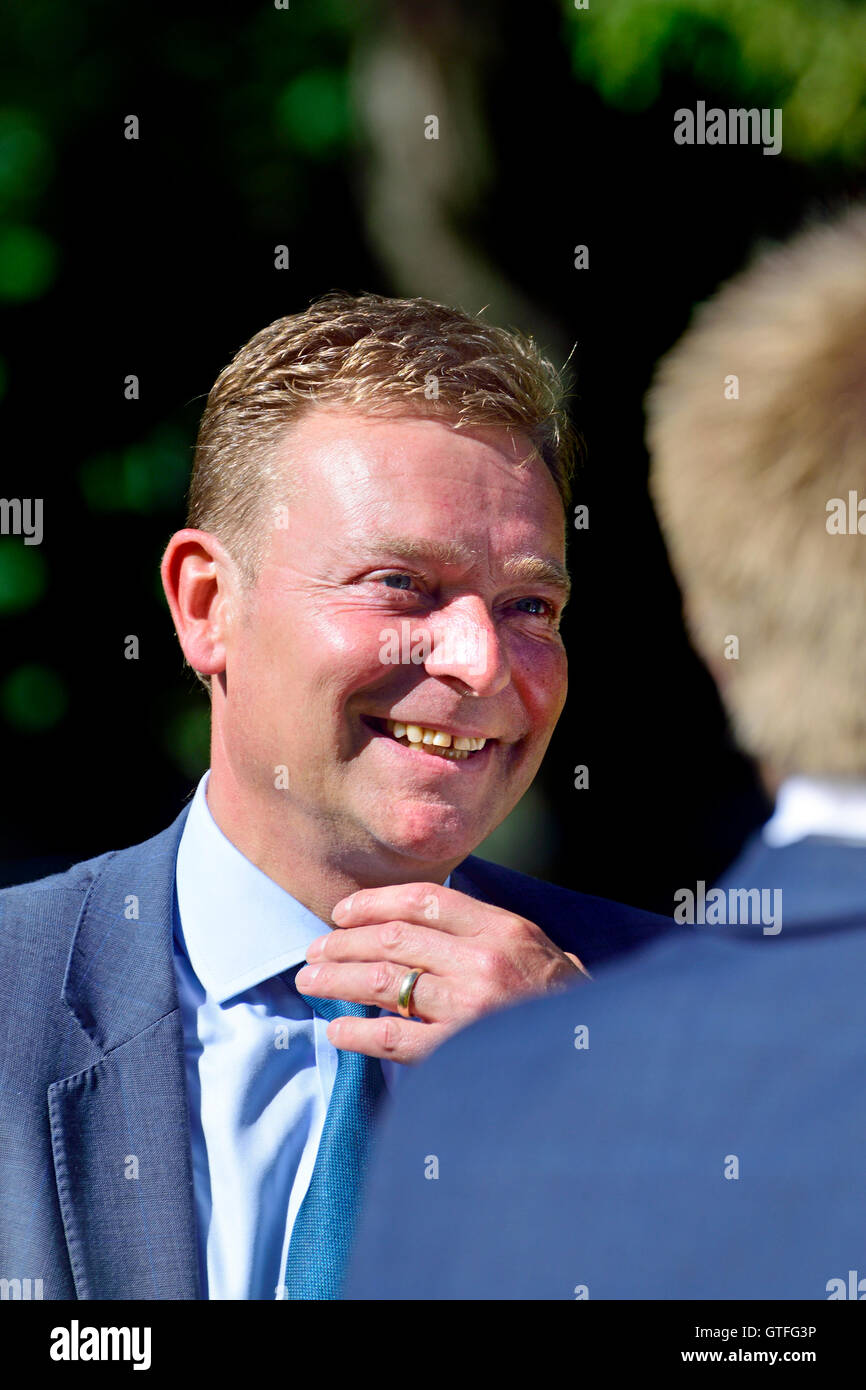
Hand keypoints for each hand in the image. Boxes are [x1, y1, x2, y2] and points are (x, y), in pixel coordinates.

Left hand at [293, 882, 588, 1063]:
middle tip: (314, 949)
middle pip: (393, 939)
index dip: (373, 902)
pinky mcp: (459, 1051)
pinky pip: (393, 1037)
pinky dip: (358, 1033)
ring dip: (338, 979)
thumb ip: (480, 930)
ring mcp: (470, 1007)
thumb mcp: (531, 948)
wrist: (594, 1054)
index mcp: (501, 928)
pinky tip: (337, 1030)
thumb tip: (417, 918)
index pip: (423, 900)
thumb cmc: (558, 1001)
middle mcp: (483, 961)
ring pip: (385, 982)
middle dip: (343, 943)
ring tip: (311, 981)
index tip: (342, 913)